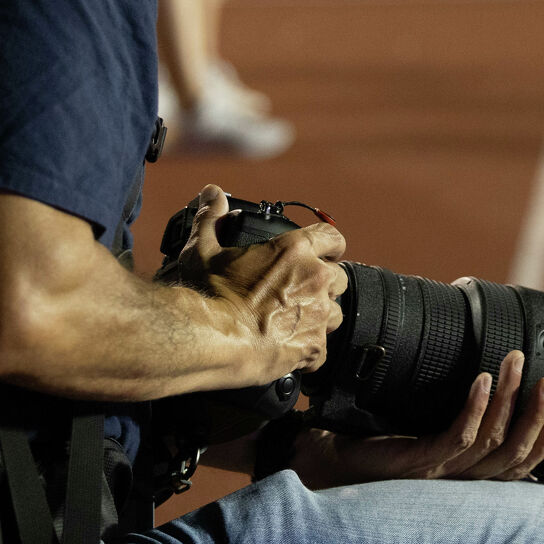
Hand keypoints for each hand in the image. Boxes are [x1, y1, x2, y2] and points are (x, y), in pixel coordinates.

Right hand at [162, 186, 346, 384]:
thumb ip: (211, 218)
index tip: (327, 252)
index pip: (332, 237)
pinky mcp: (313, 347)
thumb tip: (212, 193)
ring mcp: (317, 314)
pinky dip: (308, 351)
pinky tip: (288, 349)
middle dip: (324, 285)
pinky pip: (321, 349)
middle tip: (300, 293)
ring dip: (319, 317)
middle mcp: (314, 279)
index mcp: (294, 250)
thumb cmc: (209, 295)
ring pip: (335, 313)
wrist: (210, 339)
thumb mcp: (204, 250)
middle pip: (339, 278)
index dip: (331, 245)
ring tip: (294, 322)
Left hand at [289, 350, 543, 489]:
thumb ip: (445, 425)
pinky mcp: (417, 464)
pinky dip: (475, 405)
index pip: (515, 467)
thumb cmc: (361, 446)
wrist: (319, 462)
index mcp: (459, 478)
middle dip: (533, 416)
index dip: (542, 442)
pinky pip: (457, 436)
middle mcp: (454, 482)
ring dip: (508, 398)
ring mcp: (437, 474)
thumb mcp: (413, 434)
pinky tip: (480, 378)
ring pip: (490, 440)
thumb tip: (470, 396)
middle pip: (511, 454)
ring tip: (514, 363)